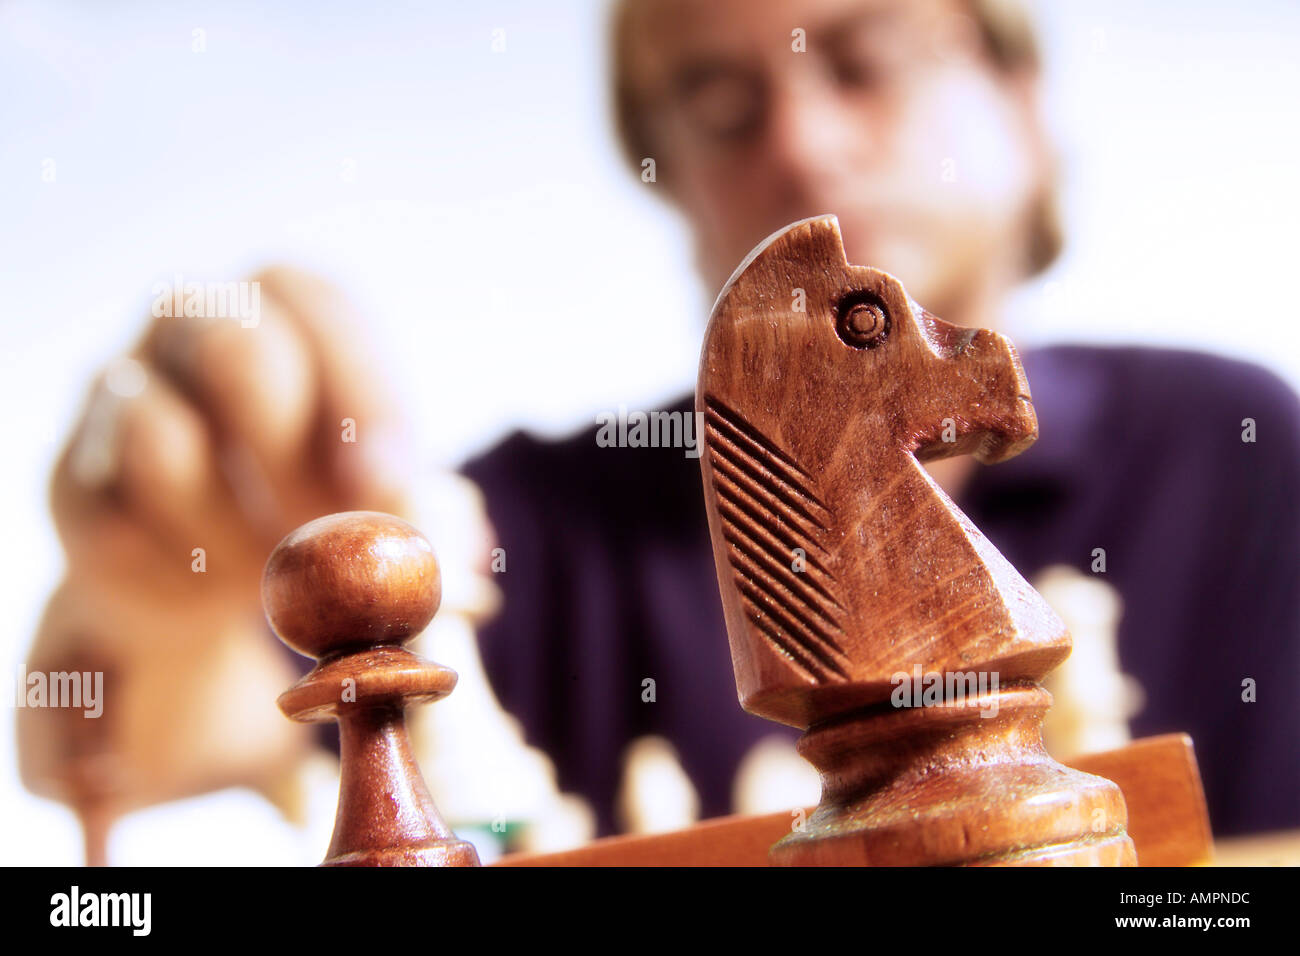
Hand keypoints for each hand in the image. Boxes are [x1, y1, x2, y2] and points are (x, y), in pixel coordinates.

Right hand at [48, 266, 413, 623]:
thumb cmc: (321, 508)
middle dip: (288, 459)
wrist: (215, 578)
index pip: (320, 307)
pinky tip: (205, 583)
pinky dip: (180, 575)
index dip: (360, 394)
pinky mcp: (73, 476)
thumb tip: (415, 532)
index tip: (385, 481)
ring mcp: (121, 389)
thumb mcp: (378, 494)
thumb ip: (402, 500)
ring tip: (265, 567)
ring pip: (160, 439)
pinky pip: (118, 524)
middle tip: (322, 532)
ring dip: (229, 529)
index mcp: (284, 302)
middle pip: (232, 353)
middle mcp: (195, 319)